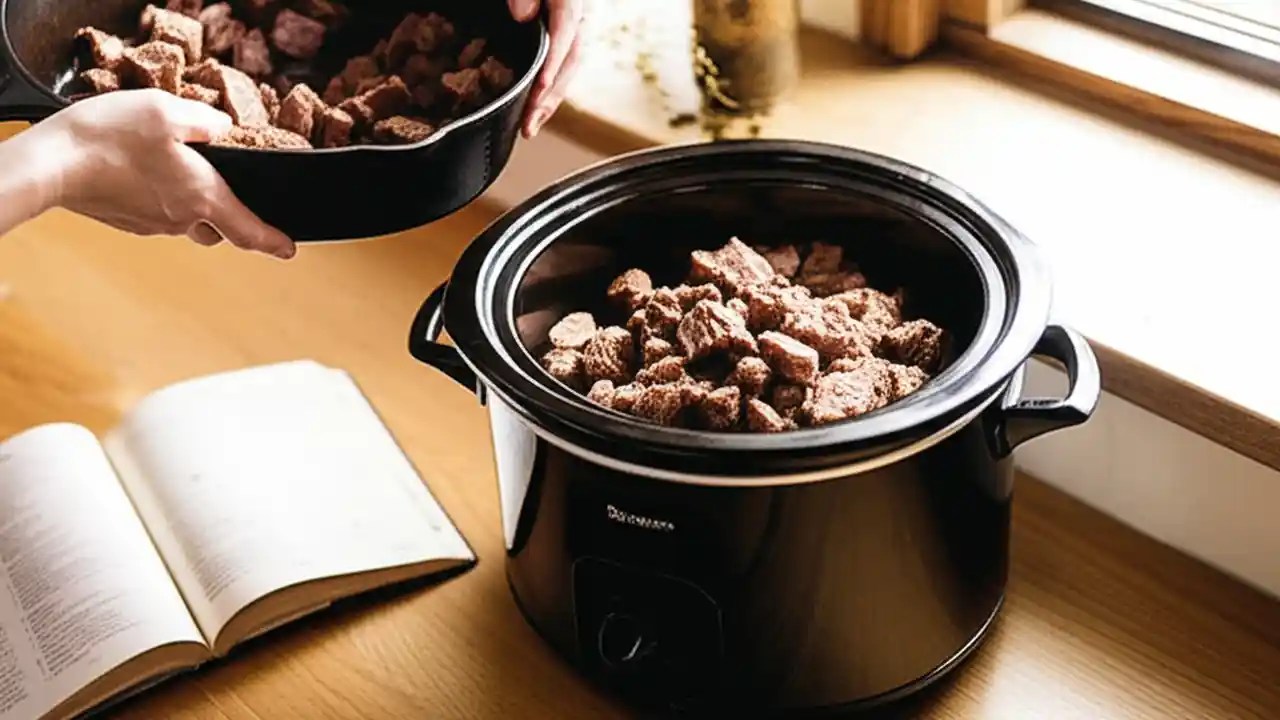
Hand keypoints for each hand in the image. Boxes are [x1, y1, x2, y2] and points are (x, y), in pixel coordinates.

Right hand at [34, 89, 294, 258]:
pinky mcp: (125, 220)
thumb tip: (223, 128)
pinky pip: (153, 212)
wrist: (51, 163)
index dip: (273, 241)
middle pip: (216, 225)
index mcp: (203, 196)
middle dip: (225, 214)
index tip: (289, 250)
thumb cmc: (109, 137)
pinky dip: (156, 196)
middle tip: (222, 192)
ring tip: (169, 165)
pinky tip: (139, 169)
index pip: (249, 230)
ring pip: (183, 218)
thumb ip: (204, 121)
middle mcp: (180, 218)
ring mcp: (150, 223)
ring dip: (185, 199)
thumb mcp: (167, 112)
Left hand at [508, 0, 584, 137]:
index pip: (564, 36)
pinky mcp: (565, 34)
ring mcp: (575, 26)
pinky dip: (549, 89)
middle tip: (530, 123)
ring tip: (531, 126)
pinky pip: (562, 66)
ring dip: (550, 101)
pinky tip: (536, 108)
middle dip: (550, 97)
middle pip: (570, 62)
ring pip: (568, 69)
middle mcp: (578, 15)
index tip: (537, 89)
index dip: (551, 65)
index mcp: (570, 1)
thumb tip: (521, 17)